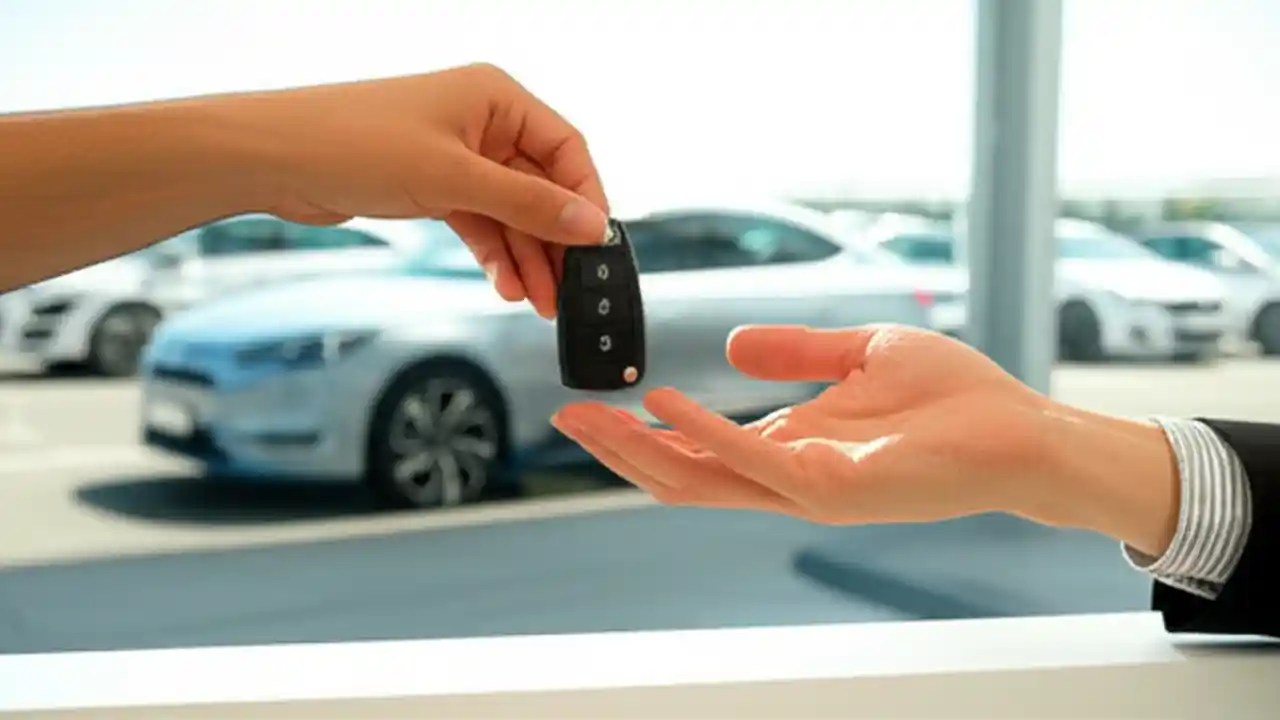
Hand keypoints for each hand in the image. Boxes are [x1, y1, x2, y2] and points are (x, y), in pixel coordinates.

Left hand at [230, 63, 608, 317]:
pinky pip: (480, 222)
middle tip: (569, 292)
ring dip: (526, 257)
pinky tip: (505, 286)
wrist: (275, 159)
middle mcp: (481, 121)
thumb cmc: (356, 143)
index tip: (597, 248)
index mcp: (496, 97)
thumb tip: (592, 226)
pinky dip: (493, 254)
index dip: (586, 200)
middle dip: (554, 241)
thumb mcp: (456, 179)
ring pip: (510, 212)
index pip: (566, 149)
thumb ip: (530, 205)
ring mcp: (456, 154)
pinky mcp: (432, 184)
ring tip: (540, 303)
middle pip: (541, 187)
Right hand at [551, 324, 1180, 555]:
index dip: (644, 433)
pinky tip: (663, 401)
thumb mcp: (860, 352)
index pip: (701, 451)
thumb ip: (796, 351)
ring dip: (638, 450)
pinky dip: (702, 431)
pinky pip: (751, 462)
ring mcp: (808, 488)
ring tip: (586, 419)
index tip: (595, 406)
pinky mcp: (835, 485)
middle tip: (563, 421)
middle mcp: (790, 476)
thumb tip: (730, 345)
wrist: (1024, 431)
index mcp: (792, 447)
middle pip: (685, 473)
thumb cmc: (956, 398)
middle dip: (620, 451)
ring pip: (701, 480)